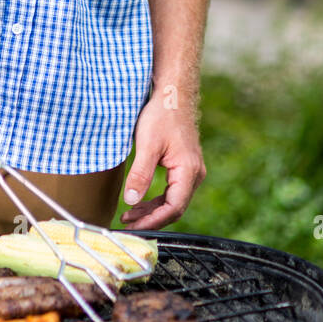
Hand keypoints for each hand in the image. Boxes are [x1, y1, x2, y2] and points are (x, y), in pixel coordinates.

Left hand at [120, 96, 205, 229]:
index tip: (133, 227)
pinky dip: (156, 199)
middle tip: (127, 224)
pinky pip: (172, 191)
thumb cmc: (162, 115)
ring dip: (152, 210)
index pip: (173, 208)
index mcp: (189, 171)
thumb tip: (131, 201)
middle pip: (174, 208)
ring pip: (173, 201)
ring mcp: (191, 171)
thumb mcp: (147, 144)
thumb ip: (140, 174)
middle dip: (150, 219)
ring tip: (129, 215)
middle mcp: (195, 174)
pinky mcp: (184, 167)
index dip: (153, 221)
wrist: (172, 94)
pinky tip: (139, 201)